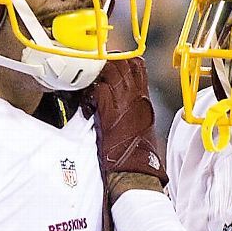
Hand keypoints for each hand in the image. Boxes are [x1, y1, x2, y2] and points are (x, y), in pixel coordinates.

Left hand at [90, 58, 166, 190]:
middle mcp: (135, 96)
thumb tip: (124, 100)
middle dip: (106, 65)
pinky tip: (86, 101)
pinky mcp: (108, 112)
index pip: (137, 64)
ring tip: (90, 86)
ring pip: (108, 72)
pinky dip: (90, 93)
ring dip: (97, 76)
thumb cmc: (139, 152)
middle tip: (95, 72)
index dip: (122, 61)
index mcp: (144, 98)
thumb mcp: (143, 122)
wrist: (136, 169)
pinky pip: (97, 90)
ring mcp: (122, 103)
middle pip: (121, 64)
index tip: (112, 64)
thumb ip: (134, 106)